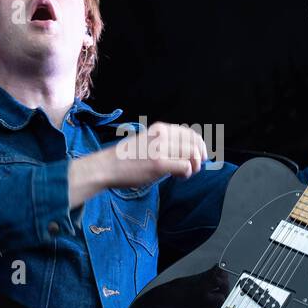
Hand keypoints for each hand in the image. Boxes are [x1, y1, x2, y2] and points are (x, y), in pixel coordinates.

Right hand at [68, 122, 207, 208]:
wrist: (108, 166)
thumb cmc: (127, 159)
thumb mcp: (148, 142)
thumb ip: (166, 144)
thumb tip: (188, 154)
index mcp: (160, 128)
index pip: (190, 133)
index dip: (199, 146)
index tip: (199, 157)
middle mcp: (162, 135)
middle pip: (194, 144)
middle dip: (199, 158)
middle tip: (195, 168)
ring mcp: (161, 149)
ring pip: (192, 155)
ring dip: (194, 167)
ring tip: (185, 174)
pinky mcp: (159, 164)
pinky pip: (186, 167)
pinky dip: (187, 174)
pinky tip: (179, 178)